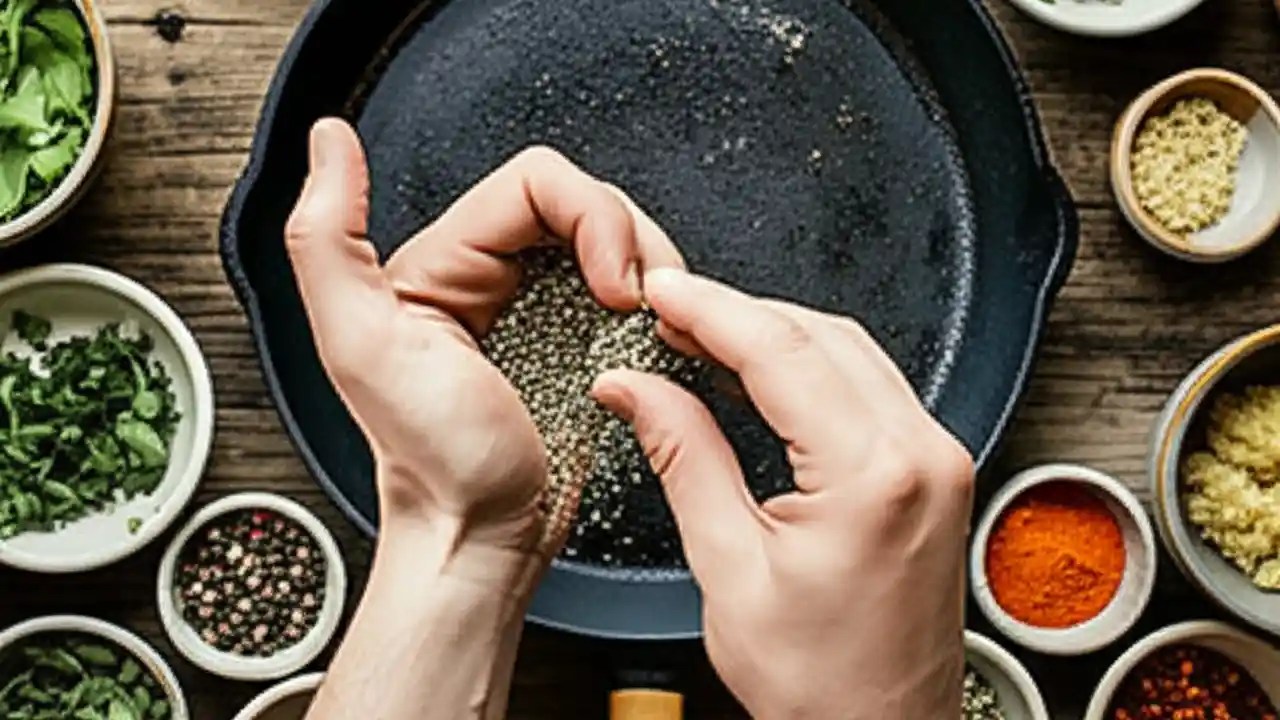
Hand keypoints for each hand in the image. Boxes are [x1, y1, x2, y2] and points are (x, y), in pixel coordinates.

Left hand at [285, 120, 681, 585]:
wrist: (481, 540)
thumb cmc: (432, 463)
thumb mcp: (360, 345)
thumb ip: (327, 238)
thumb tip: (332, 141)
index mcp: (446, 262)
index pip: (540, 183)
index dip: (593, 216)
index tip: (611, 285)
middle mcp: (496, 275)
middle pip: (588, 205)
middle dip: (630, 243)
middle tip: (636, 307)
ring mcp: (546, 310)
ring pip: (620, 243)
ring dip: (652, 275)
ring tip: (650, 329)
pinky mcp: (585, 347)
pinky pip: (636, 297)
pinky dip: (659, 308)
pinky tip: (656, 341)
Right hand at [593, 269, 974, 718]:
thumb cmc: (821, 685)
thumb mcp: (729, 570)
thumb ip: (684, 458)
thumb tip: (636, 387)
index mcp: (872, 476)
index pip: (780, 352)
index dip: (709, 309)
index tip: (661, 290)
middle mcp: (922, 454)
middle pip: (819, 336)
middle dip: (737, 312)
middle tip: (668, 313)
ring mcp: (938, 459)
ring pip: (849, 350)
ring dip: (774, 331)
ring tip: (701, 335)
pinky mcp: (934, 471)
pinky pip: (870, 384)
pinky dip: (810, 364)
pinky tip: (762, 371)